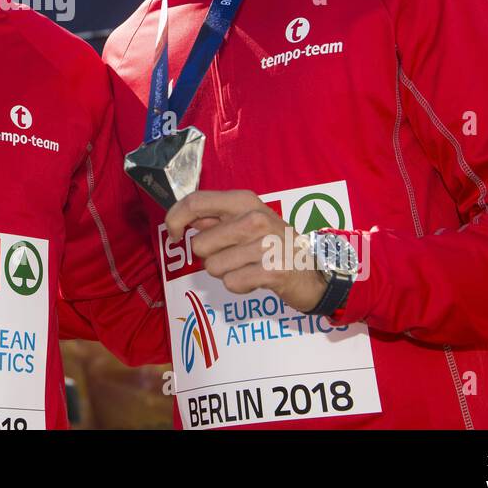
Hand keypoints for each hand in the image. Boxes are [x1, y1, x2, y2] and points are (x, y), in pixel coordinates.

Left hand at [165, 189, 327, 313]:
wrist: (314, 272)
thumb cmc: (274, 244)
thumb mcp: (248, 219)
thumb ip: (214, 217)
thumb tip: (181, 218)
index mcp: (244, 200)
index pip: (195, 202)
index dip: (174, 220)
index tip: (173, 235)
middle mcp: (255, 218)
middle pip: (199, 244)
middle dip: (208, 256)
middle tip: (232, 255)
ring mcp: (266, 245)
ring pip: (213, 267)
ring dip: (225, 272)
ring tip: (247, 266)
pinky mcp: (273, 272)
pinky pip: (231, 283)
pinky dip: (239, 286)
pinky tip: (256, 278)